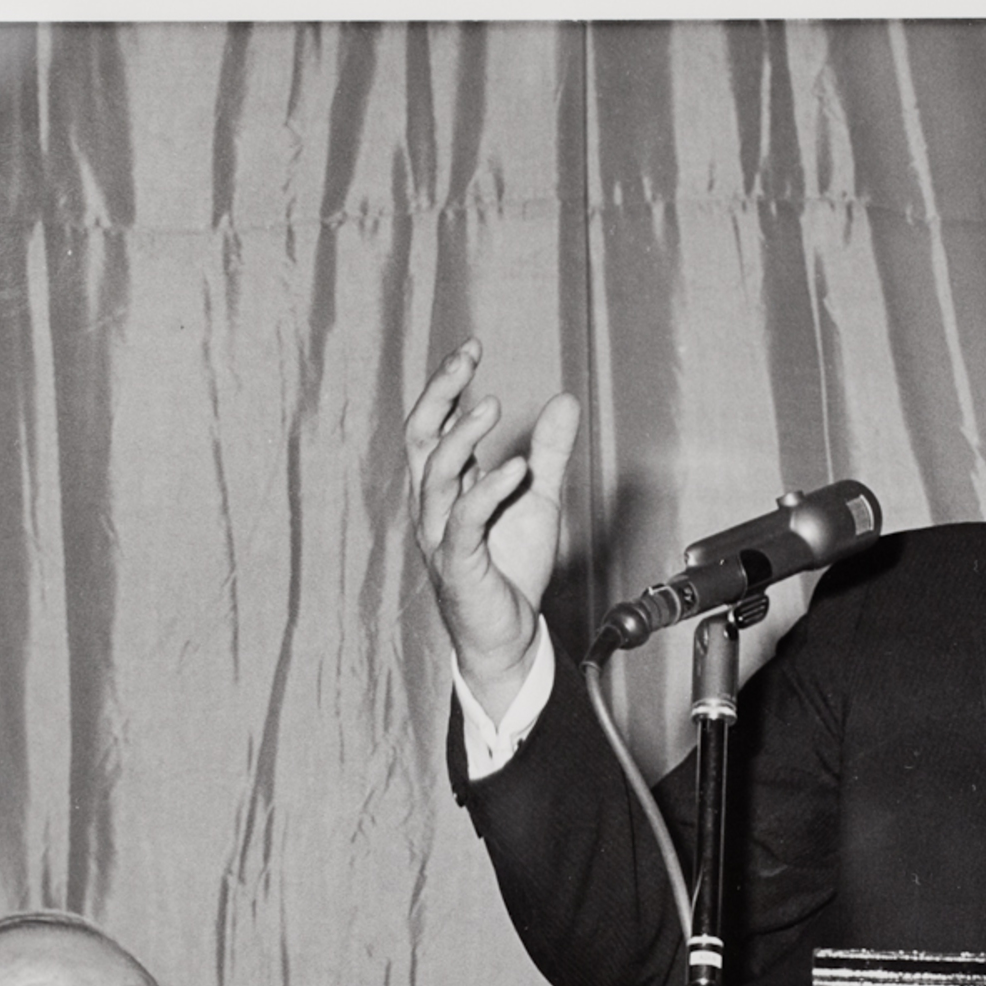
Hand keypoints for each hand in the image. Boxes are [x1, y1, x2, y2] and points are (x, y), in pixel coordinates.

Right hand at [403, 337, 579, 719]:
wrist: (509, 636)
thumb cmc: (512, 570)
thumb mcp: (538, 499)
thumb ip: (548, 452)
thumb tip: (564, 400)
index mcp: (446, 486)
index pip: (433, 424)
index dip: (446, 385)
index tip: (470, 348)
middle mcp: (434, 505)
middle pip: (421, 438)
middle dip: (440, 394)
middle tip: (467, 360)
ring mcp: (440, 535)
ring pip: (435, 475)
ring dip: (463, 437)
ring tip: (492, 407)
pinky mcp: (458, 564)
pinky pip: (464, 521)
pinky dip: (488, 491)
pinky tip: (515, 469)